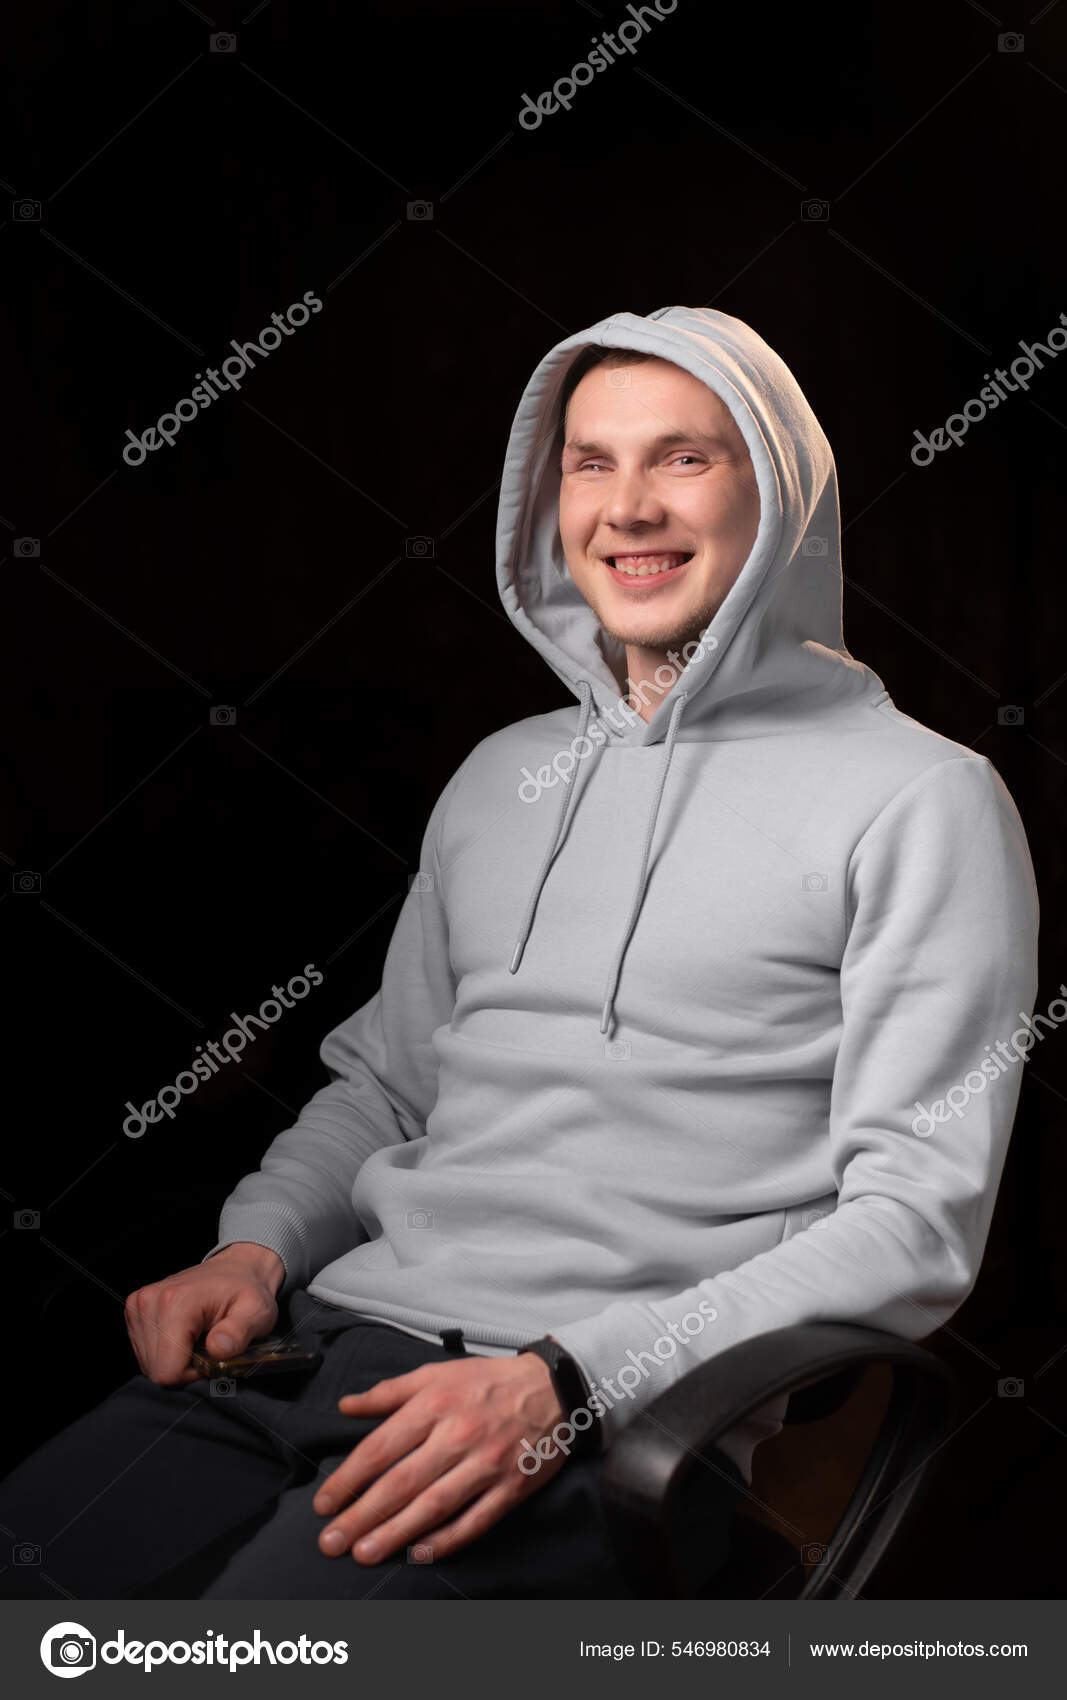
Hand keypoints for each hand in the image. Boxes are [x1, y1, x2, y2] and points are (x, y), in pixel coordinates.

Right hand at [124, 1241, 284, 1384]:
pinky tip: (185, 1336)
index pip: (167, 1371)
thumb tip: (218, 1347)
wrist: (237, 1269)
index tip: (212, 1357)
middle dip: (184, 1368)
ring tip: (198, 1339)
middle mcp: (150, 1301)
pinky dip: (166, 1352)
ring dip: (175, 1360)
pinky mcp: (135, 1311)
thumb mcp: (257, 1312)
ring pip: (148, 1364)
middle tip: (208, 1347)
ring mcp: (139, 1305)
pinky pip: (145, 1353)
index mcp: (175, 1302)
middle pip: (156, 1370)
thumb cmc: (247, 1291)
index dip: (193, 1375)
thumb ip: (239, 1332)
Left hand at [312, 1353, 568, 1563]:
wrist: (553, 1388)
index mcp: (434, 1405)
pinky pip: (475, 1519)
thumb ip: (389, 1392)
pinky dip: (447, 1539)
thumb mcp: (436, 1373)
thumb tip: (346, 1405)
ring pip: (434, 1505)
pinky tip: (419, 1554)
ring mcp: (486, 1464)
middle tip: (331, 1541)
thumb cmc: (487, 1381)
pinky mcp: (511, 1487)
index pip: (381, 1448)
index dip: (349, 1478)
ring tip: (364, 1553)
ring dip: (396, 1532)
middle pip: (401, 1482)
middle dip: (362, 1515)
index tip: (323, 1504)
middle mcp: (458, 1435)